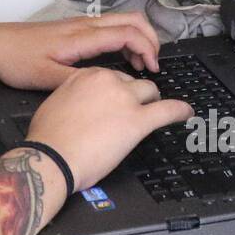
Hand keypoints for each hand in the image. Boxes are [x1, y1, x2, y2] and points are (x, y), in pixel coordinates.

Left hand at [0, 12, 161, 90]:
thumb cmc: (15, 60)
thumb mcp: (46, 78)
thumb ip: (79, 83)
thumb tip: (108, 88)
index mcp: (81, 36)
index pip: (128, 33)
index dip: (148, 49)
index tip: (154, 70)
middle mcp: (83, 25)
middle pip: (131, 19)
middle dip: (151, 39)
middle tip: (155, 65)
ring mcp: (79, 25)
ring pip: (121, 22)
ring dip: (137, 39)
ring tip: (141, 65)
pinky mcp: (73, 30)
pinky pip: (108, 28)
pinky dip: (123, 39)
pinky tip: (119, 60)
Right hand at [25, 67, 192, 191]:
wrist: (52, 157)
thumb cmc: (48, 138)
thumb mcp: (55, 103)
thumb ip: (73, 96)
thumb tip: (80, 103)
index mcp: (86, 76)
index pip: (111, 77)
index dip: (116, 91)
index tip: (117, 101)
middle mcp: (107, 82)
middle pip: (132, 83)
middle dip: (134, 97)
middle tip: (130, 111)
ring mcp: (124, 100)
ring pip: (150, 92)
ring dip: (152, 102)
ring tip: (154, 112)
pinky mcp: (137, 121)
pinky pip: (167, 110)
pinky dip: (180, 111)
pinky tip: (186, 112)